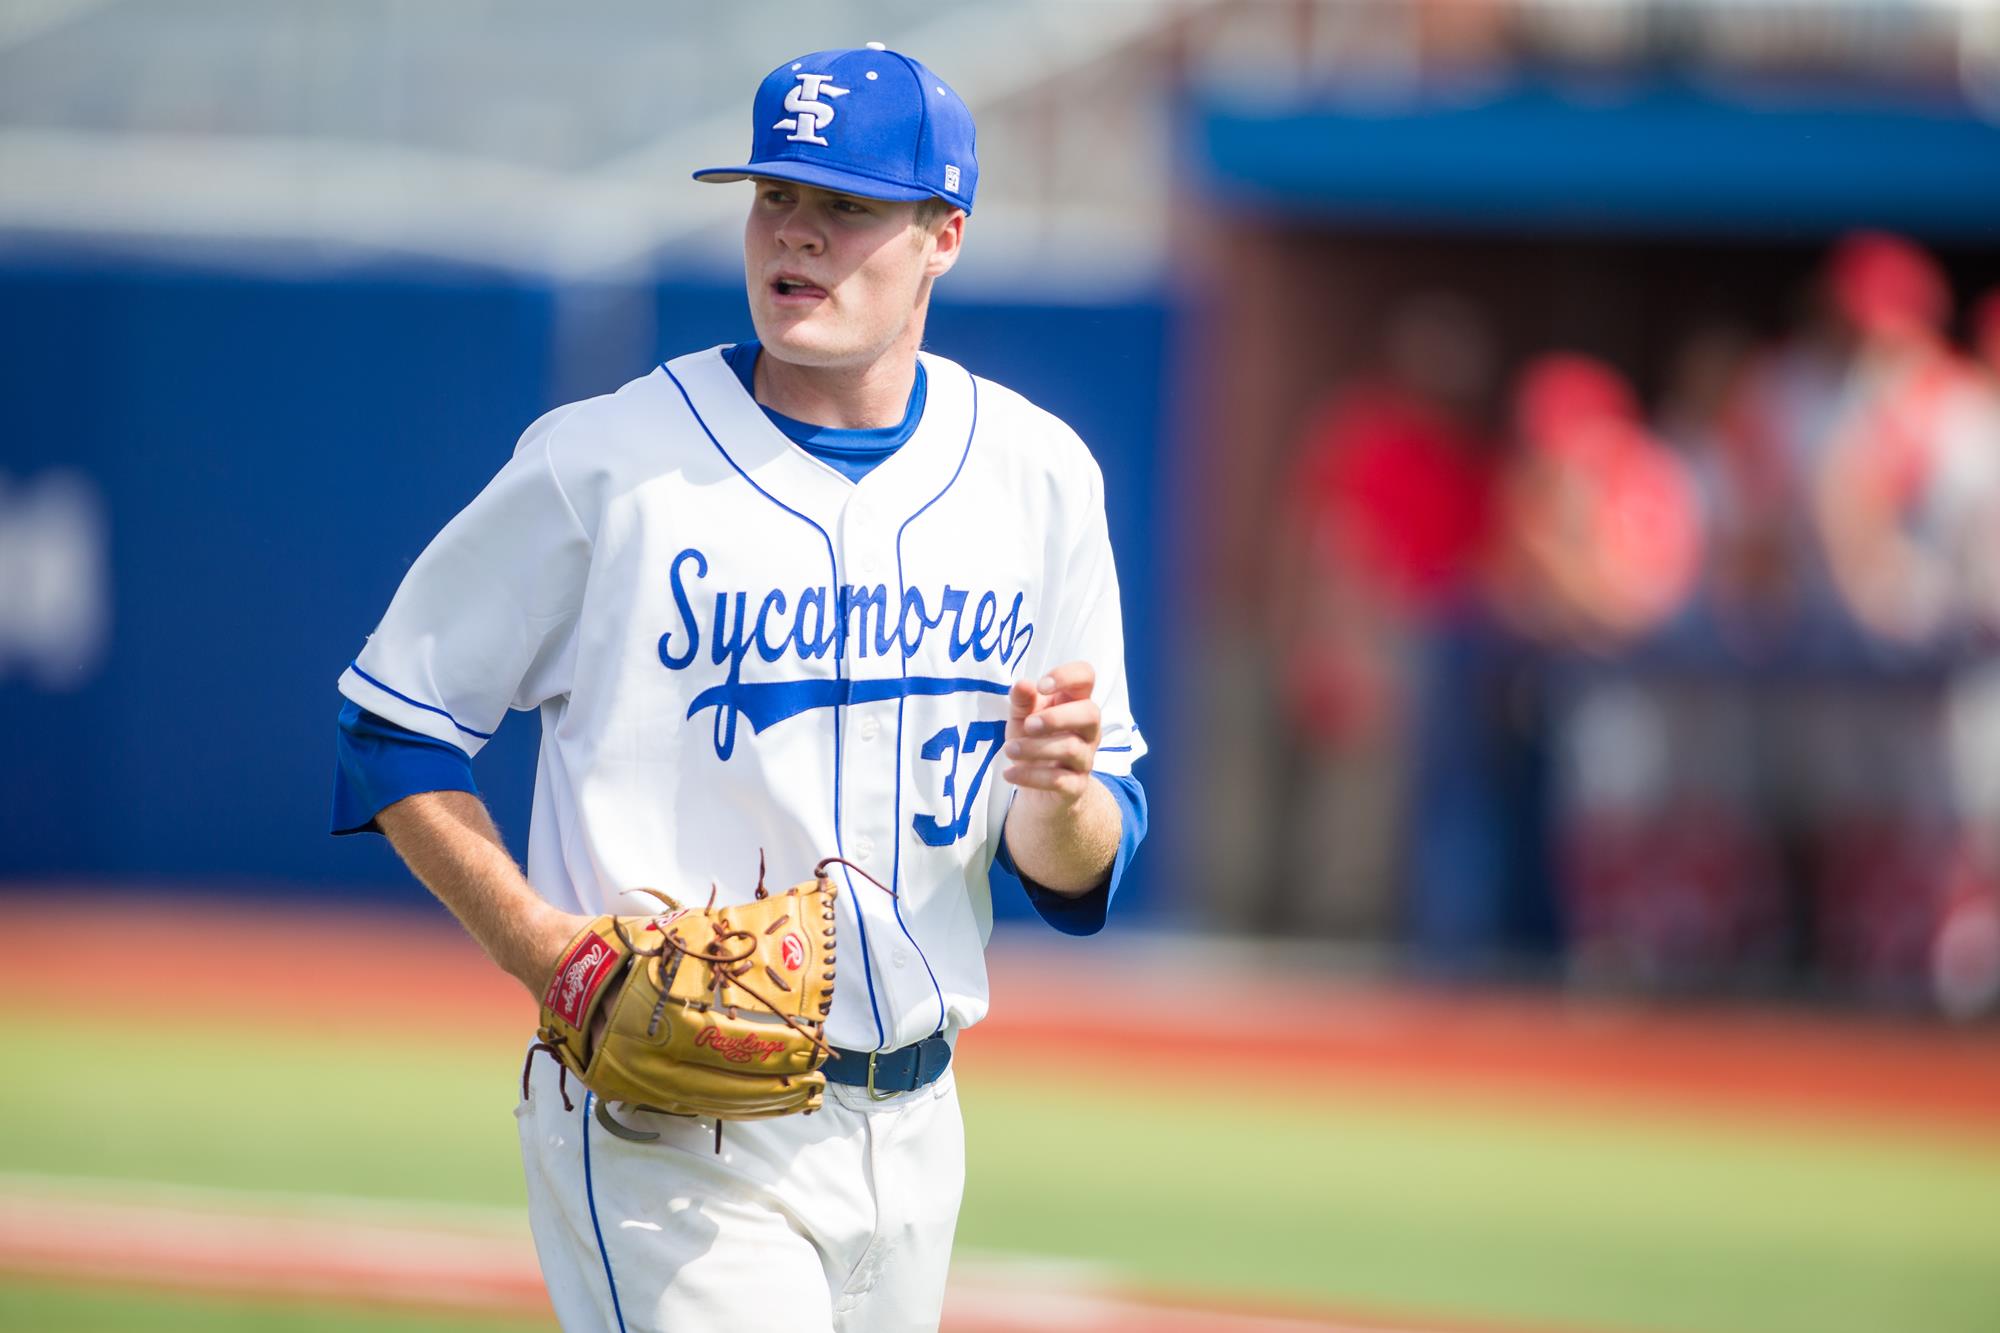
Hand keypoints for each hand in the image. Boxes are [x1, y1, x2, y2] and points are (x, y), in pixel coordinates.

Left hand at [1003, 661, 1100, 806]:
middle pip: (1091, 713)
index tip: (1041, 687)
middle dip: (1056, 717)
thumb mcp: (1021, 718)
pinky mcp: (1077, 786)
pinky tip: (1010, 773)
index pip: (1086, 677)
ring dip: (1035, 748)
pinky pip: (1060, 780)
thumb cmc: (1033, 742)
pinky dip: (1030, 776)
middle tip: (1027, 725)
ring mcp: (1085, 758)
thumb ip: (1022, 700)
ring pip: (1072, 748)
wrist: (1039, 789)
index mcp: (1075, 703)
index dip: (1067, 676)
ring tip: (1009, 749)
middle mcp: (1088, 730)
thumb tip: (1023, 684)